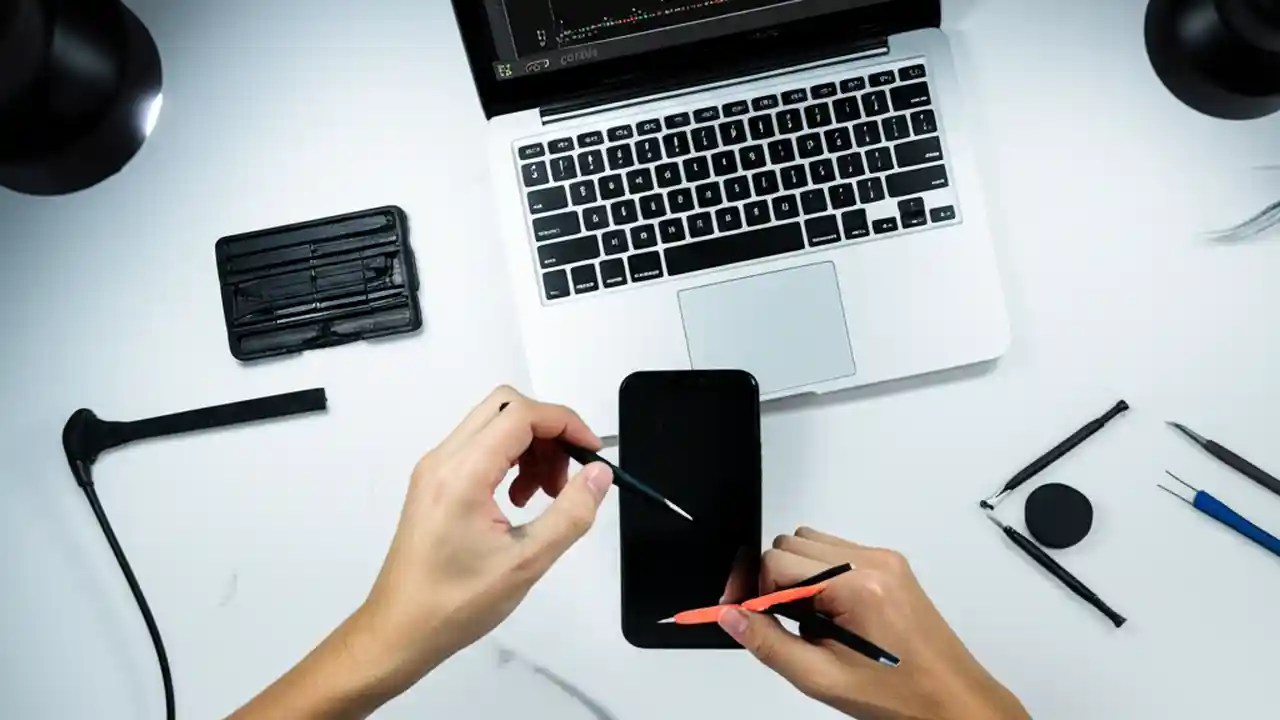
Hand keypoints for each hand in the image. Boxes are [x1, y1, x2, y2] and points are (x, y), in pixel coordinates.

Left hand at [358, 387, 612, 694]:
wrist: (401, 629)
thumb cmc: (455, 602)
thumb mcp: (527, 562)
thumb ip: (571, 513)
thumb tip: (599, 475)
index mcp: (462, 474)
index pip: (521, 414)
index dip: (565, 423)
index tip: (592, 453)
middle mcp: (443, 460)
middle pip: (506, 407)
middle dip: (548, 431)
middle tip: (568, 474)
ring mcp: (434, 469)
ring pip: (493, 425)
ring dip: (530, 448)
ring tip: (546, 496)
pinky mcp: (434, 482)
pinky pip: (479, 449)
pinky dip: (509, 460)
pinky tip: (519, 502)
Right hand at [717, 528, 1028, 719]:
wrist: (953, 701)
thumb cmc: (897, 695)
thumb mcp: (821, 678)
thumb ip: (769, 643)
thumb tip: (730, 615)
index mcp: (857, 585)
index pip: (777, 561)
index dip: (752, 589)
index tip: (744, 615)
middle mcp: (872, 560)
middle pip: (791, 544)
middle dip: (771, 580)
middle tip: (773, 621)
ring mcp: (884, 559)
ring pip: (811, 543)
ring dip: (795, 575)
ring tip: (805, 621)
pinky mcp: (890, 565)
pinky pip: (837, 552)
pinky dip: (820, 576)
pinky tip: (828, 613)